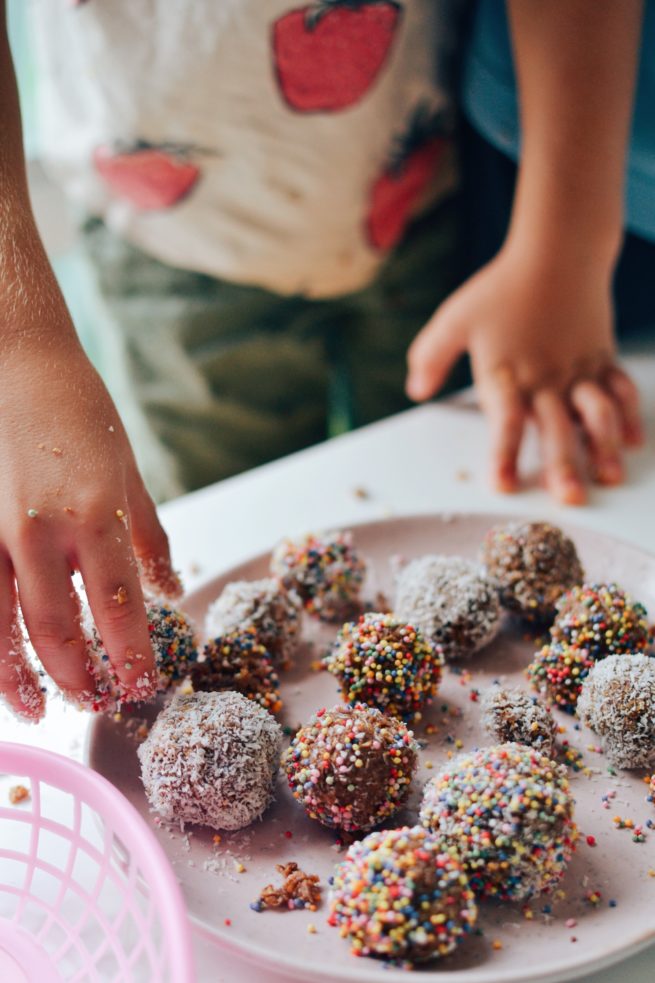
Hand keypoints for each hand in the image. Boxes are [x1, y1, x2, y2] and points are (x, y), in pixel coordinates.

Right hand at [0, 336, 180, 719]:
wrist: (20, 364)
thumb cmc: (81, 415)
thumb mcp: (130, 474)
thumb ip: (150, 539)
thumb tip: (171, 591)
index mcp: (97, 515)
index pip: (119, 607)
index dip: (130, 656)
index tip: (141, 687)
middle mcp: (44, 531)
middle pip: (57, 628)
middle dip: (78, 677)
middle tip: (95, 704)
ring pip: (1, 624)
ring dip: (18, 677)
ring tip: (35, 709)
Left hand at [405, 242, 643, 503]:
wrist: (557, 250)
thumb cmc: (501, 287)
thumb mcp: (455, 318)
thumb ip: (431, 356)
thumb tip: (415, 391)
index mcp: (507, 374)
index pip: (505, 423)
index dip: (504, 456)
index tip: (503, 487)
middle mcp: (546, 377)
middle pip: (555, 428)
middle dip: (563, 466)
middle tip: (570, 501)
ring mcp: (578, 368)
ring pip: (595, 413)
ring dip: (602, 447)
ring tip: (609, 478)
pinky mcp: (601, 356)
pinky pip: (619, 388)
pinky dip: (627, 415)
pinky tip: (630, 442)